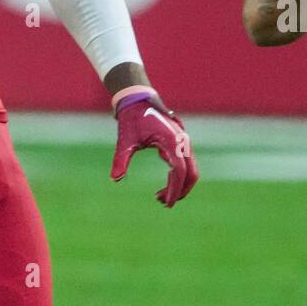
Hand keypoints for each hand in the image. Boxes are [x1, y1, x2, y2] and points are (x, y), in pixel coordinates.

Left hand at [110, 91, 198, 207]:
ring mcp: (183, 143)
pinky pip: (185, 165)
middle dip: (180, 190)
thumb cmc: (132, 120)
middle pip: (191, 173)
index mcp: (171, 140)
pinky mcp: (180, 145)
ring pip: (190, 170)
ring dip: (179, 185)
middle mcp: (182, 142)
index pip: (180, 170)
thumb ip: (121, 159)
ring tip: (159, 198)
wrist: (138, 102)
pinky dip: (178, 178)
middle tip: (164, 204)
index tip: (165, 202)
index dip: (174, 188)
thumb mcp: (125, 140)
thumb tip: (115, 179)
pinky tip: (165, 187)